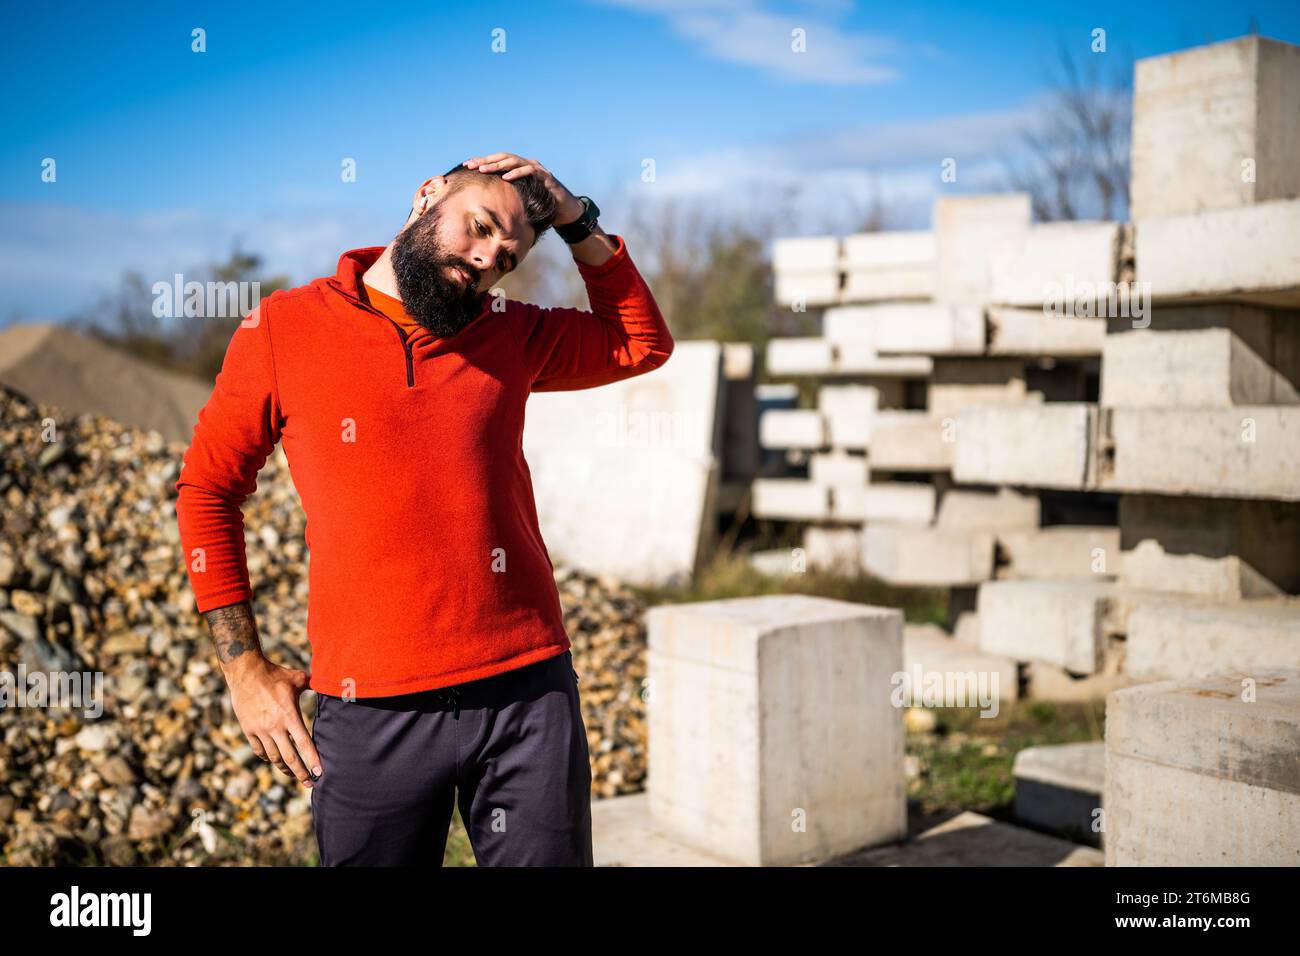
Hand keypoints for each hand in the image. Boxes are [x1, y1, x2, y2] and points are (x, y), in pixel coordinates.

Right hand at [227, 657, 321, 787]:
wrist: (245, 672)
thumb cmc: (275, 674)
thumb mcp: (298, 678)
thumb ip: (314, 685)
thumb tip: (333, 682)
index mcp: (289, 715)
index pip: (304, 743)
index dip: (313, 760)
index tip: (320, 772)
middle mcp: (274, 726)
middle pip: (289, 757)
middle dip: (300, 773)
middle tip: (309, 784)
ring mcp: (259, 730)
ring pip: (273, 757)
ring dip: (284, 768)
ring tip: (294, 774)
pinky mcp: (248, 729)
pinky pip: (259, 750)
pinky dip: (268, 757)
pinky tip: (274, 759)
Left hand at [462, 153, 583, 223]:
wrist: (565, 210)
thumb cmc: (542, 205)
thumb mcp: (521, 200)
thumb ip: (508, 197)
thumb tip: (487, 203)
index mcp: (519, 169)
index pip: (498, 161)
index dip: (483, 161)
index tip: (467, 165)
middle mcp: (527, 164)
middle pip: (503, 157)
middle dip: (486, 160)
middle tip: (471, 165)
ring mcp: (537, 169)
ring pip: (514, 161)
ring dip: (497, 165)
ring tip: (484, 170)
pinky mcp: (545, 177)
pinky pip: (529, 171)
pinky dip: (517, 173)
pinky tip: (505, 177)